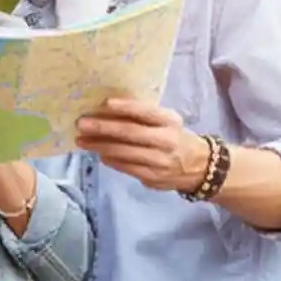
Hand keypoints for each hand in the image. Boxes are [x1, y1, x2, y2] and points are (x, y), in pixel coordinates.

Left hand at [75, 97, 208, 192]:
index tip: (106, 103)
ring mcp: (159, 161)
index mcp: (170, 122)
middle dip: (103, 128)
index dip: (126, 107)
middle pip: (131, 133)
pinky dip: (110, 160)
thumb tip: (109, 109)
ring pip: (124, 153)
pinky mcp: (152, 177)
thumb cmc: (175, 137)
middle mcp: (166, 140)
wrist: (199, 167)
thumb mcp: (168, 122)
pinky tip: (99, 154)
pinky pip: (126, 167)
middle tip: (81, 124)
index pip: (146, 112)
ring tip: (82, 141)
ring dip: (100, 146)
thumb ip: (145, 117)